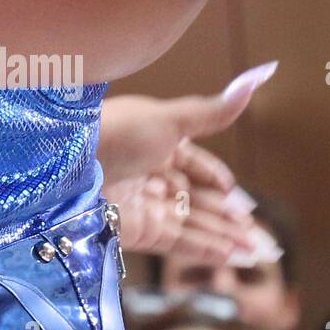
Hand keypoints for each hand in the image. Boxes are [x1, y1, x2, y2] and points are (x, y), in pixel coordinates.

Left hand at [99, 63, 279, 260]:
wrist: (69, 163)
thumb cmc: (118, 131)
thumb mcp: (172, 118)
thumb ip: (215, 111)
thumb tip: (260, 74)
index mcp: (152, 142)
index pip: (191, 164)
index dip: (216, 180)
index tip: (240, 197)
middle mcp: (146, 173)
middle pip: (194, 198)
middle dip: (227, 215)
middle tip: (258, 232)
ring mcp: (141, 203)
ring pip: (192, 223)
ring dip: (225, 236)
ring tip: (258, 249)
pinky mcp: (136, 231)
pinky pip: (179, 242)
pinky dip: (207, 250)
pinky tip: (233, 256)